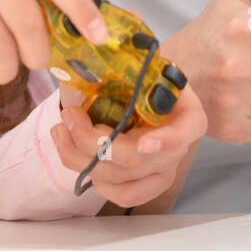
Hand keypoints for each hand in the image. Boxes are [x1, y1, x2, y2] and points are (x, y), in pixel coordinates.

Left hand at [50, 82, 206, 207]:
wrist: (143, 92)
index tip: (143, 142)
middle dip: (92, 140)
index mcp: (188, 116)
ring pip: (119, 179)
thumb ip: (125, 67)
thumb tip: (92, 56)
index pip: (186, 132)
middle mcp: (177, 148)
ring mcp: (161, 169)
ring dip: (80, 156)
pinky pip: (119, 194)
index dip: (166, 140)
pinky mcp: (144, 184)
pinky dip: (88, 175)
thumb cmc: (141, 79)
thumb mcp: (139, 67)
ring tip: (61, 128)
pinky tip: (72, 150)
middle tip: (70, 114)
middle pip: (136, 160)